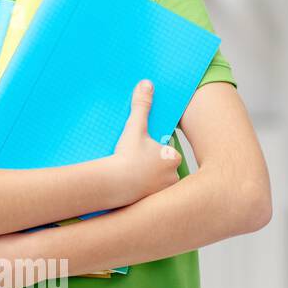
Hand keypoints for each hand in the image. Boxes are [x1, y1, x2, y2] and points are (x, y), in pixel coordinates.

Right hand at [113, 79, 180, 201]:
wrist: (114, 183)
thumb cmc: (126, 156)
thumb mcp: (134, 128)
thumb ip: (142, 106)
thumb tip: (147, 83)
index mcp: (173, 157)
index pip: (167, 150)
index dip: (153, 150)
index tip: (140, 152)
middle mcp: (174, 176)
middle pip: (164, 167)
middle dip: (153, 167)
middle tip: (135, 165)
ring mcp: (164, 192)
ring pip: (159, 183)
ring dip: (149, 181)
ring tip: (132, 179)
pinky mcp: (154, 204)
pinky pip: (151, 196)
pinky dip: (144, 194)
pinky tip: (132, 192)